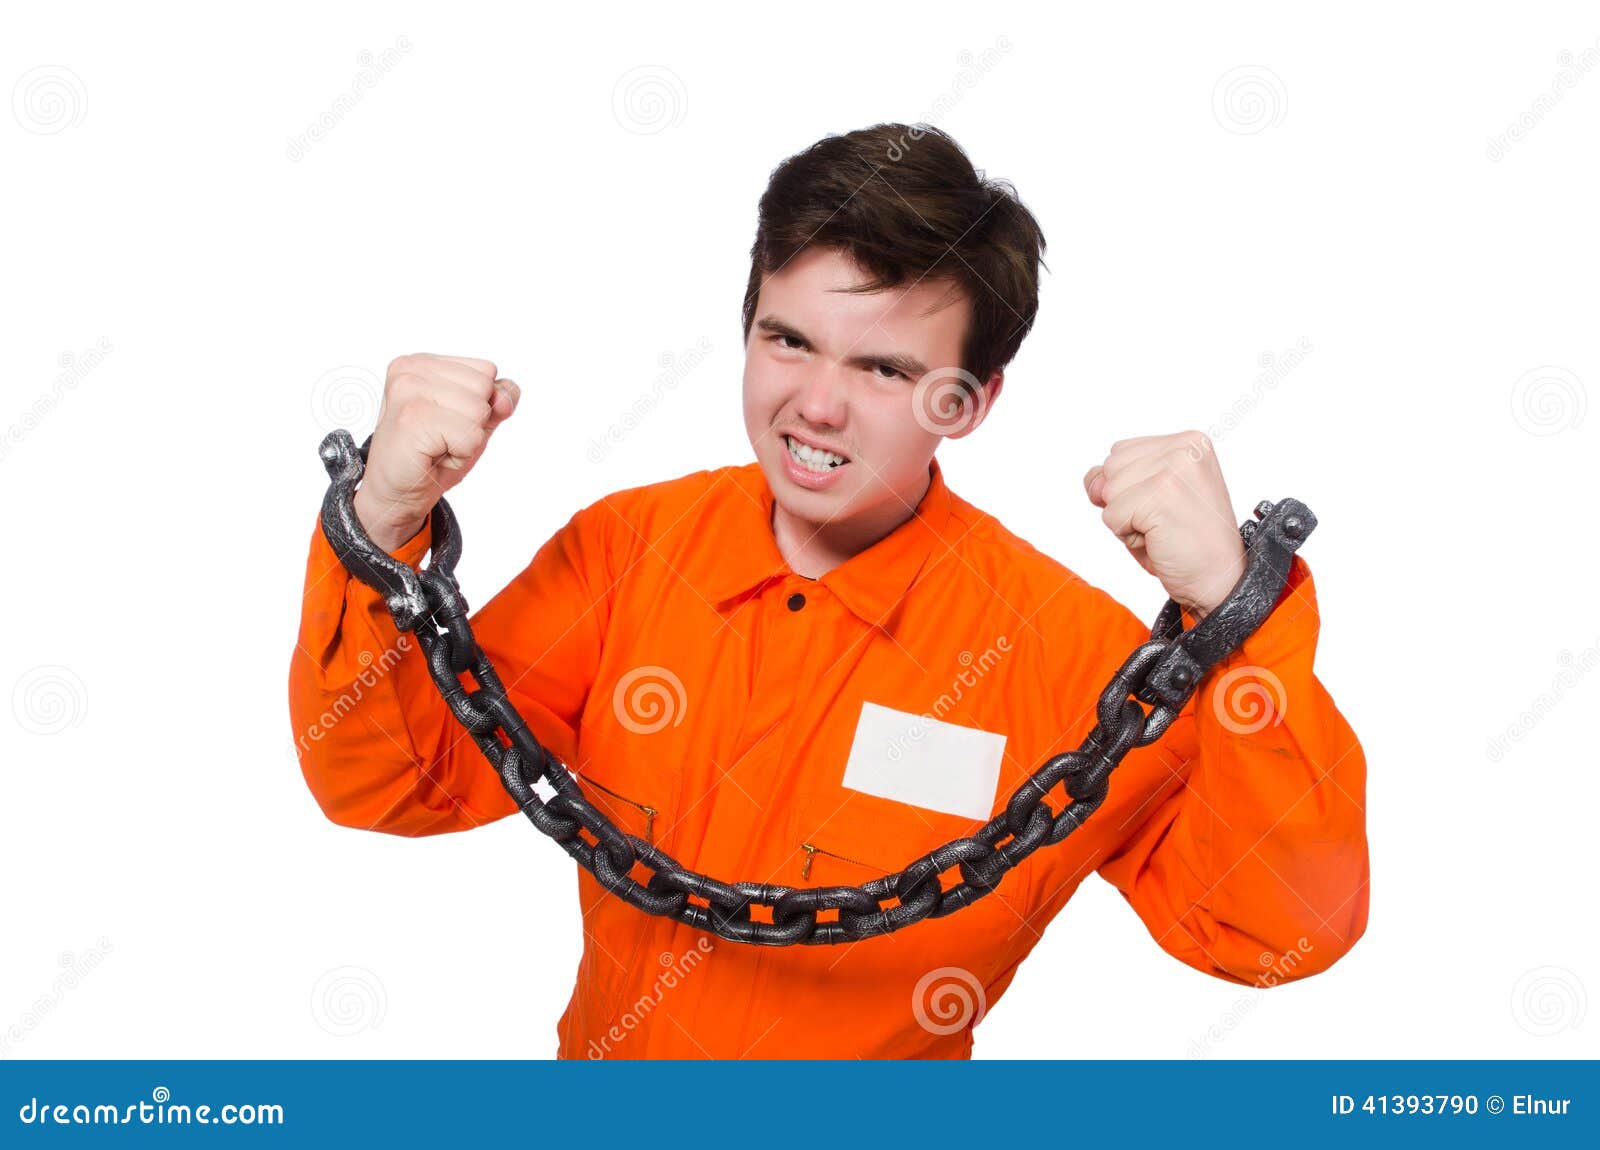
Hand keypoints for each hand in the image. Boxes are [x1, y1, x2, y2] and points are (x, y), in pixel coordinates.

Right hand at [352, 353, 519, 552]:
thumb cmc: (430, 457)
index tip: (445, 424)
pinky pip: (471, 436)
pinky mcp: (412, 418)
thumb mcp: (473, 422)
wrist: (395, 495)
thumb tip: (505, 397)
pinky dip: (459, 455)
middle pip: (485, 387)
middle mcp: (410, 369)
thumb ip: (495, 402)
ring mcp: (408, 390)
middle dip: (473, 423)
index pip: (486, 371)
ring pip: (480, 411)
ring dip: (466, 441)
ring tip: (436, 447)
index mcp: (422, 363)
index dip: (478, 406)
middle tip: (440, 439)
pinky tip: (432, 456)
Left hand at [1083, 431, 1245, 619]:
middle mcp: (1185, 448)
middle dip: (1124, 502)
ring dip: (1126, 520)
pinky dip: (1128, 537)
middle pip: (1110, 468)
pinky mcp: (1163, 495)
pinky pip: (1112, 516)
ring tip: (1162, 530)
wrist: (1220, 580)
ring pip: (1108, 491)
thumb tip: (1093, 482)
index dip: (1127, 489)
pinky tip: (1160, 540)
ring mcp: (1175, 469)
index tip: (1165, 507)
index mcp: (1187, 442)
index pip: (1119, 452)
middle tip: (1164, 521)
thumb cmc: (1185, 542)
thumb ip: (1117, 478)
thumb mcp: (1147, 499)